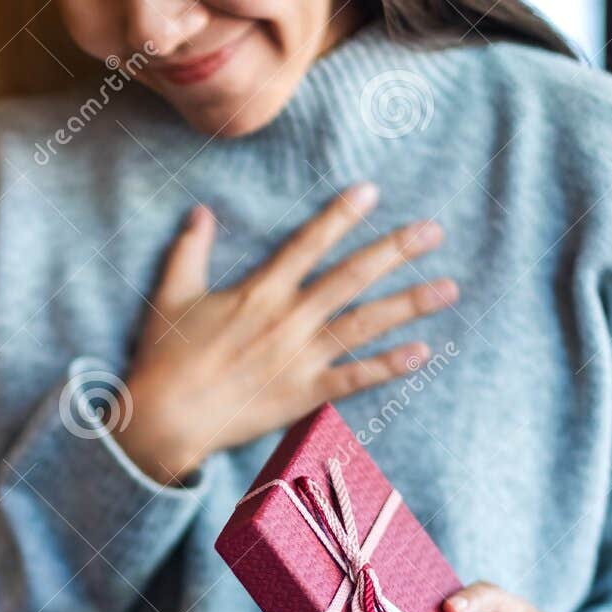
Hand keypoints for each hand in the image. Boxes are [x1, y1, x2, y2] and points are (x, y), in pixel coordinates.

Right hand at [116, 184, 457, 483]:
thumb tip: (200, 210)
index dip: (341, 215)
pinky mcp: (303, 395)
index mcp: (259, 292)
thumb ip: (189, 250)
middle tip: (434, 231)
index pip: (309, 243)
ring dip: (408, 304)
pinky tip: (421, 351)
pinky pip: (354, 377)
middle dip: (395, 251)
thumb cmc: (164, 357)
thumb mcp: (172, 295)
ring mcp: (300, 358)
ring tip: (448, 287)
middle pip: (352, 277)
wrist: (164, 419)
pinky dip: (389, 366)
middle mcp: (288, 320)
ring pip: (364, 324)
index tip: (372, 191)